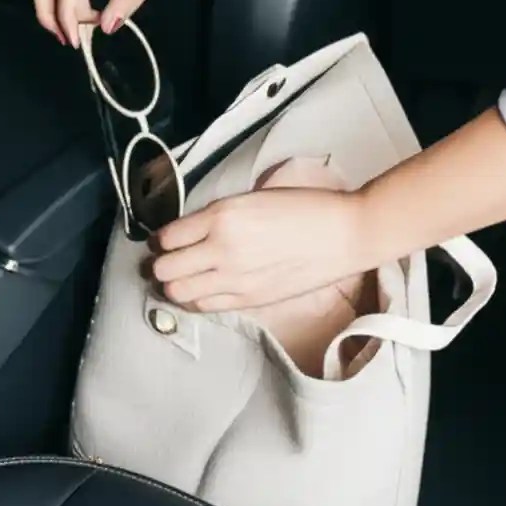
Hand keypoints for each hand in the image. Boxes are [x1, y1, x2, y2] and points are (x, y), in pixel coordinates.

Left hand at [150, 188, 375, 311]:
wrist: (345, 233)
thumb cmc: (303, 209)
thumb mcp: (250, 199)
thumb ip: (214, 217)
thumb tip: (185, 231)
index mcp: (222, 216)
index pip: (166, 238)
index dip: (160, 240)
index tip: (165, 239)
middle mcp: (222, 248)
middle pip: (163, 269)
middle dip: (159, 265)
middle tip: (168, 260)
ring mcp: (235, 278)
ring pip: (177, 292)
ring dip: (173, 284)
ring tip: (183, 276)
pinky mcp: (249, 299)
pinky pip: (204, 305)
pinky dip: (195, 298)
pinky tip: (203, 288)